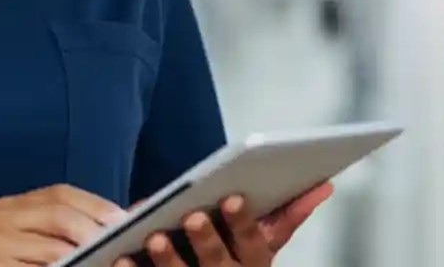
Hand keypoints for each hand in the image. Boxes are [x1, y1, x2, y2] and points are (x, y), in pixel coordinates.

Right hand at [0, 184, 128, 266]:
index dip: (97, 205)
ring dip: (87, 261)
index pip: (61, 193)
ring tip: (107, 265)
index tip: (127, 221)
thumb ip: (63, 233)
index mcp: (9, 206)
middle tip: (122, 251)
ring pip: (55, 248)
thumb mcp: (25, 245)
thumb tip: (127, 215)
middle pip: (60, 215)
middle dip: (98, 233)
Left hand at [113, 182, 333, 266]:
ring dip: (167, 260)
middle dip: (206, 240)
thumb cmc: (238, 264)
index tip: (231, 197)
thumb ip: (288, 216)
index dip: (242, 222)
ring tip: (152, 236)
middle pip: (217, 263)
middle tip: (191, 216)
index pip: (252, 244)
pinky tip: (120, 258)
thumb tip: (323, 184)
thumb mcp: (263, 245)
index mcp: (253, 265)